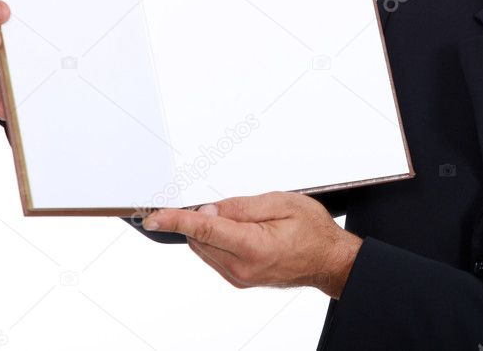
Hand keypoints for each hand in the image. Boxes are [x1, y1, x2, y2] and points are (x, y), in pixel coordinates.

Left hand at [143, 191, 361, 299]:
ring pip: (204, 247)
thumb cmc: (313, 231)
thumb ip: (241, 207)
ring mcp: (238, 276)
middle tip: (228, 206)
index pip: (204, 230)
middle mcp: (240, 268)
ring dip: (211, 230)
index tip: (153, 217)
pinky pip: (214, 255)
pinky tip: (241, 231)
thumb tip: (208, 211)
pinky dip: (217, 240)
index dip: (175, 221)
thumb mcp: (282, 203)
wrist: (329, 261)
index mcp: (253, 247)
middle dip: (202, 218)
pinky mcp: (238, 278)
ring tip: (247, 220)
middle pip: (200, 238)